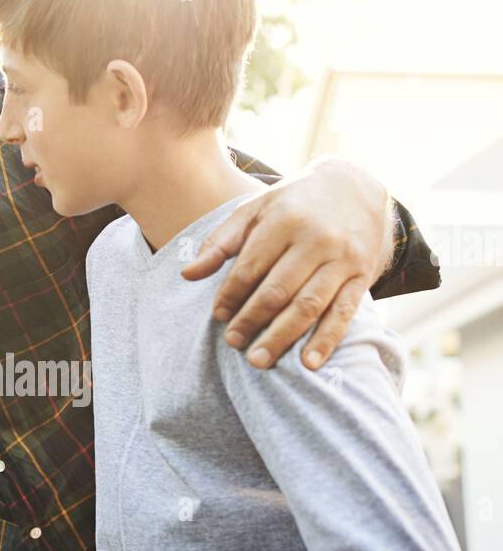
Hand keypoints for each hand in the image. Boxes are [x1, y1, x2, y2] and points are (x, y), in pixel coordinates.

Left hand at [180, 158, 392, 369]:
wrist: (355, 187)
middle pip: (277, 290)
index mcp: (284, 220)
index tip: (218, 315)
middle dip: (252, 320)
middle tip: (233, 343)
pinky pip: (343, 313)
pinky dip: (326, 340)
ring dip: (282, 337)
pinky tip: (308, 363)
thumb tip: (187, 275)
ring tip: (259, 361)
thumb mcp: (256, 210)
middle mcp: (315, 239)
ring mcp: (342, 259)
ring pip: (308, 305)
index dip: (231, 294)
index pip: (251, 266)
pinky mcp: (362, 276)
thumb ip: (221, 242)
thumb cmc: (294, 204)